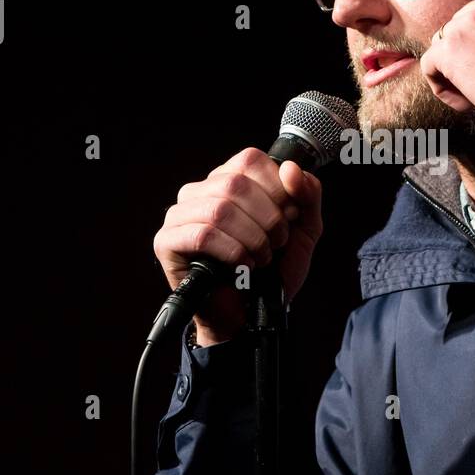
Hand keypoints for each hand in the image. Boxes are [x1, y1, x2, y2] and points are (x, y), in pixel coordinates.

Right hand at [153, 148, 322, 344]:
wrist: (251, 314)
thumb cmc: (272, 270)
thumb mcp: (304, 229)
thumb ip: (307, 194)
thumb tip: (290, 168)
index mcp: (230, 179)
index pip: (251, 160)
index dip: (278, 190)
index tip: (290, 218)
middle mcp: (201, 191)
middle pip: (237, 184)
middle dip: (268, 219)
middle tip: (276, 244)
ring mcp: (180, 215)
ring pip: (220, 210)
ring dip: (251, 238)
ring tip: (260, 258)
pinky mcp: (167, 241)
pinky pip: (202, 235)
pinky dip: (232, 252)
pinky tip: (241, 265)